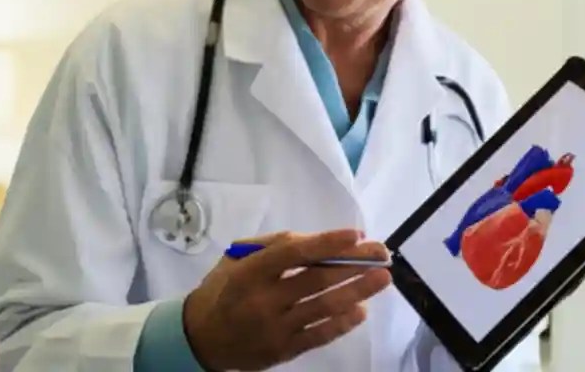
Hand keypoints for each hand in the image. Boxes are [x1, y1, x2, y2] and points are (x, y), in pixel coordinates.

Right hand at [182, 229, 391, 370]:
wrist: (202, 338)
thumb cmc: (223, 290)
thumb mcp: (236, 259)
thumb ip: (273, 246)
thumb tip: (317, 241)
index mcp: (250, 272)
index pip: (294, 253)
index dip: (327, 243)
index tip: (356, 234)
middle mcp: (263, 300)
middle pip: (316, 279)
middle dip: (353, 264)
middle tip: (381, 253)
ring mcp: (276, 328)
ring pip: (324, 307)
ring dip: (358, 291)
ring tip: (381, 278)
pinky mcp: (285, 350)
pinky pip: (321, 335)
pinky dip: (343, 322)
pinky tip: (361, 309)